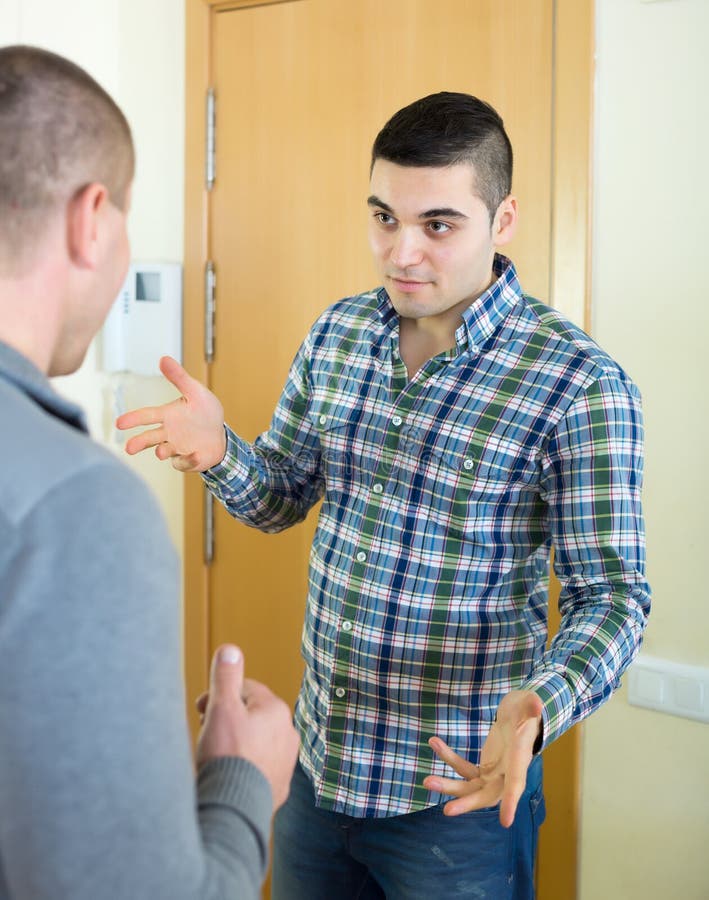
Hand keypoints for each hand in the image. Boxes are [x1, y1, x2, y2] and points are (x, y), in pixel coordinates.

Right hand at [115, 356, 225, 471]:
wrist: (221, 435)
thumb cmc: (205, 413)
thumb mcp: (196, 392)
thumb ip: (179, 377)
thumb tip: (164, 358)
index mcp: (168, 415)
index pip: (147, 416)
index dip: (133, 419)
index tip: (120, 423)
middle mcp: (168, 432)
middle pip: (149, 437)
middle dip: (138, 442)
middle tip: (129, 448)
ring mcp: (177, 447)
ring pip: (163, 451)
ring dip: (161, 451)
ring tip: (159, 452)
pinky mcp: (187, 460)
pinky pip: (184, 461)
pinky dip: (188, 460)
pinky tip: (196, 454)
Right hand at [196, 645, 299, 811]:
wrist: (235, 808)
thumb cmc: (227, 757)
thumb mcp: (222, 708)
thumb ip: (226, 676)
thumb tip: (231, 649)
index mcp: (276, 710)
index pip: (245, 689)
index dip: (220, 696)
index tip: (201, 710)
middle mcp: (288, 733)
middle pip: (252, 715)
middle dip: (228, 719)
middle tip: (207, 733)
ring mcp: (286, 761)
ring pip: (257, 741)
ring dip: (238, 743)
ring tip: (216, 756)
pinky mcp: (279, 785)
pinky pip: (259, 766)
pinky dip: (244, 766)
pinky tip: (229, 774)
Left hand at [422, 690, 542, 827]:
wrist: (519, 714)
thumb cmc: (524, 709)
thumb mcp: (526, 703)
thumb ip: (530, 705)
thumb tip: (536, 704)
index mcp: (519, 760)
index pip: (517, 783)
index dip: (511, 801)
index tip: (505, 822)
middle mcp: (507, 774)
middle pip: (488, 795)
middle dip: (468, 803)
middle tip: (447, 810)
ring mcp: (494, 774)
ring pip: (471, 787)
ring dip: (449, 786)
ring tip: (426, 781)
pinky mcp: (484, 769)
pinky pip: (464, 769)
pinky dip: (448, 758)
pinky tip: (434, 742)